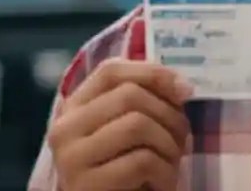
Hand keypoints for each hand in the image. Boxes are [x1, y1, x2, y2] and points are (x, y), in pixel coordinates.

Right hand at [48, 59, 193, 190]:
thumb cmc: (126, 176)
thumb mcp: (131, 134)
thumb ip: (144, 104)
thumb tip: (182, 86)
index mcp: (73, 109)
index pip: (110, 71)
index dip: (152, 73)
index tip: (185, 90)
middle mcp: (64, 129)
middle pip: (129, 95)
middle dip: (169, 115)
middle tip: (182, 140)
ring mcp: (70, 158)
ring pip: (137, 124)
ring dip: (169, 146)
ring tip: (172, 164)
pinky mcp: (85, 185)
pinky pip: (141, 161)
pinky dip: (165, 173)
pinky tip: (162, 185)